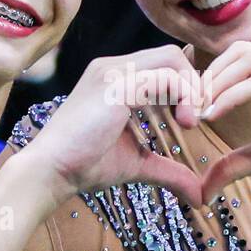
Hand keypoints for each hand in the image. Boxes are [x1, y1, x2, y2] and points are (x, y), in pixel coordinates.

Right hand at [22, 45, 203, 208]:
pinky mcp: (116, 85)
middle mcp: (113, 66)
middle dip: (194, 84)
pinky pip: (165, 77)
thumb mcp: (137, 163)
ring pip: (172, 59)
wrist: (51, 172)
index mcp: (116, 77)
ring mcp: (113, 72)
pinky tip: (183, 122)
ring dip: (191, 89)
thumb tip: (199, 195)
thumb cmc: (85, 165)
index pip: (164, 62)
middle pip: (172, 55)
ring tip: (189, 122)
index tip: (192, 119)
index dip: (186, 86)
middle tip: (194, 120)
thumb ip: (168, 170)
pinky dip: (183, 95)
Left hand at [198, 41, 250, 203]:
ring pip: (247, 61)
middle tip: (187, 107)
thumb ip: (240, 160)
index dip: (212, 75)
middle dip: (208, 77)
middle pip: (240, 51)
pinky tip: (212, 115)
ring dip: (214, 85)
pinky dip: (229, 97)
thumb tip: (203, 184)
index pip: (243, 55)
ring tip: (196, 112)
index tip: (191, 106)